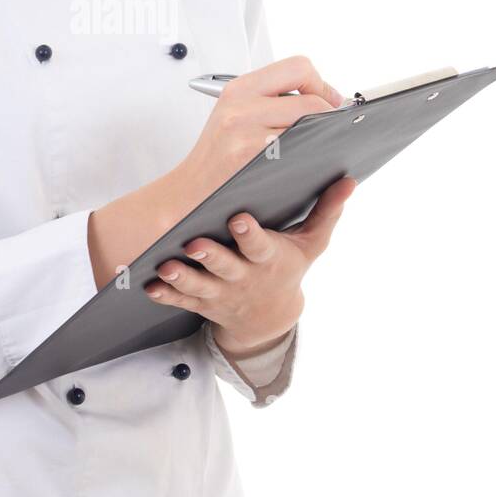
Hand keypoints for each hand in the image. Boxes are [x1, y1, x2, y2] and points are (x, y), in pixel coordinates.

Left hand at [143, 175, 355, 355]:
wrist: (269, 315)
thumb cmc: (289, 266)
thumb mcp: (312, 243)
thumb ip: (327, 211)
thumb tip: (349, 180)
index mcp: (268, 258)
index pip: (259, 245)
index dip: (250, 235)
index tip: (239, 219)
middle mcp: (243, 276)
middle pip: (225, 267)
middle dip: (210, 257)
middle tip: (194, 243)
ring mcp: (220, 291)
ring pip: (197, 286)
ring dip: (181, 277)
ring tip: (164, 266)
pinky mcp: (200, 301)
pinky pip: (179, 300)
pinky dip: (162, 293)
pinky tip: (146, 284)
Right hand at [182, 56, 344, 195]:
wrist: (190, 191)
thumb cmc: (217, 156)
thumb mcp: (235, 113)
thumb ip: (271, 98)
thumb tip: (321, 96)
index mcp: (239, 88)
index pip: (298, 68)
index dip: (321, 83)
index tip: (328, 100)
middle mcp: (241, 106)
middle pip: (310, 99)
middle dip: (327, 113)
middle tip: (331, 124)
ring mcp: (246, 132)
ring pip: (309, 124)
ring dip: (320, 135)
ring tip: (316, 142)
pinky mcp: (251, 157)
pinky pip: (299, 149)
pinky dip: (309, 154)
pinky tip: (304, 160)